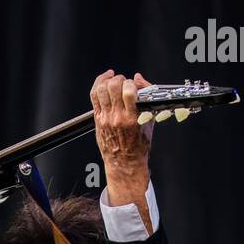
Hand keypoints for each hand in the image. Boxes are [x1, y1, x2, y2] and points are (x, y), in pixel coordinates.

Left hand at [90, 70, 153, 228]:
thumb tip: (140, 79)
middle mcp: (116, 117)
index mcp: (132, 118)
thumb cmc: (139, 146)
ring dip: (109, 82)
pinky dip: (98, 84)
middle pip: (113, 86)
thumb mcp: (149, 122)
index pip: (128, 91)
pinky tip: (105, 80)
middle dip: (120, 80)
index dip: (132, 83)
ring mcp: (105, 118)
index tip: (135, 86)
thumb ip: (146, 99)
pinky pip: (94, 96)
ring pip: (101, 89)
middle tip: (125, 84)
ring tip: (115, 83)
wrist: (125, 164)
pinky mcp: (97, 119)